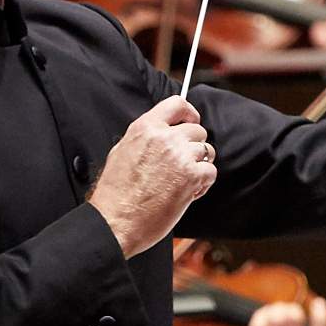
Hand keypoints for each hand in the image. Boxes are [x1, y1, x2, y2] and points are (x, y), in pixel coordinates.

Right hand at [89, 96, 216, 257]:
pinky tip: (188, 192)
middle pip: (197, 130)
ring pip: (207, 151)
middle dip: (194, 147)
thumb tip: (161, 132)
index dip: (189, 113)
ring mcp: (180, 156)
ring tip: (183, 180)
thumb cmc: (115, 194)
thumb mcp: (121, 152)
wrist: (116, 221)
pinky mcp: (191, 177)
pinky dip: (203, 183)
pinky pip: (210, 171)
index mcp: (145, 128)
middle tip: (184, 163)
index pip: (178, 103)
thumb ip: (145, 137)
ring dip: (199, 165)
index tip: (191, 121)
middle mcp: (164, 138)